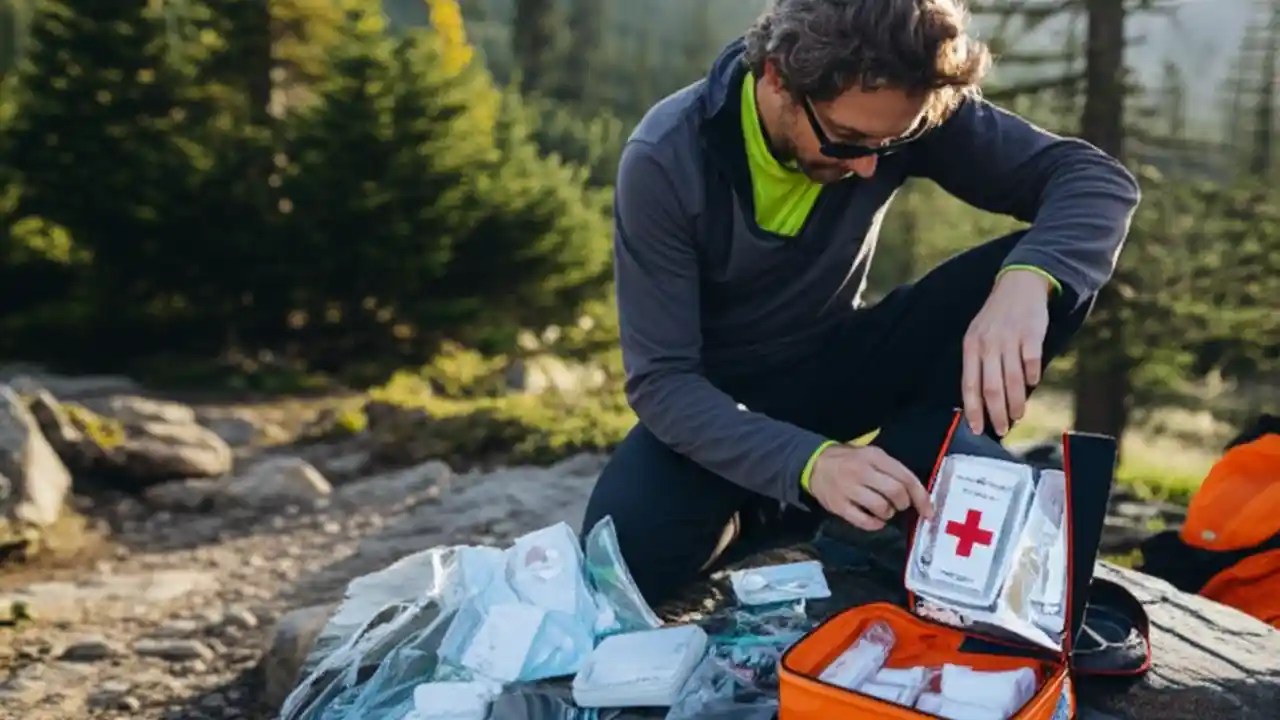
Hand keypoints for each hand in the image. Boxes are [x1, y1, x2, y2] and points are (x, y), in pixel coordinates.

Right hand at [808, 444, 933, 530]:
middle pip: (896, 492)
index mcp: (874, 457)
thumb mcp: (870, 455)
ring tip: (884, 512)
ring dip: (888, 514)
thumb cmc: (849, 460)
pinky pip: (863, 521)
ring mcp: (849, 489)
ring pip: (881, 508)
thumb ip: (892, 470)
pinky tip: (875, 521)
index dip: (921, 497)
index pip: (906, 478)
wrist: (814, 464)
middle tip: (899, 506)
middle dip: (903, 504)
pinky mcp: (838, 505)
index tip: (928, 512)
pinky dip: (875, 524)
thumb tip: (918, 494)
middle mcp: (862, 471)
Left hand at [962, 269, 1051, 436]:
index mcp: (971, 347)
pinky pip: (1031, 361)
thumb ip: (979, 364)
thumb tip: (982, 400)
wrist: (1018, 286)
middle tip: (1003, 428)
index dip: (973, 409)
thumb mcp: (978, 337)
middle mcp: (988, 344)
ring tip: (1017, 414)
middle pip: (992, 387)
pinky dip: (1033, 376)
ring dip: (1016, 402)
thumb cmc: (996, 318)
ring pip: (1012, 379)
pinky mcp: (1031, 333)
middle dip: (997, 413)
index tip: (977, 428)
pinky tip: (1033, 385)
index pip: (969, 385)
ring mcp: (1010, 338)